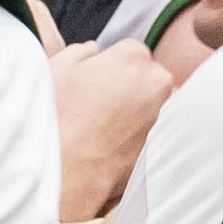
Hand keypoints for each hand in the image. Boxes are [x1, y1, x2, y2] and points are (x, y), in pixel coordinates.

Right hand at [50, 37, 173, 222]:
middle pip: (146, 76)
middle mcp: (157, 82)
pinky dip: (136, 134)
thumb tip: (96, 52)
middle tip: (97, 105)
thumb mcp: (59, 66)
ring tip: (102, 127)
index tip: (92, 83)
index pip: (128, 52)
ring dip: (134, 111)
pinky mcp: (162, 144)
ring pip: (151, 105)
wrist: (68, 173)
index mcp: (133, 56)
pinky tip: (112, 143)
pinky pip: (152, 131)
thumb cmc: (59, 117)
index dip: (108, 68)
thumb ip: (84, 50)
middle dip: (127, 87)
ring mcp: (163, 115)